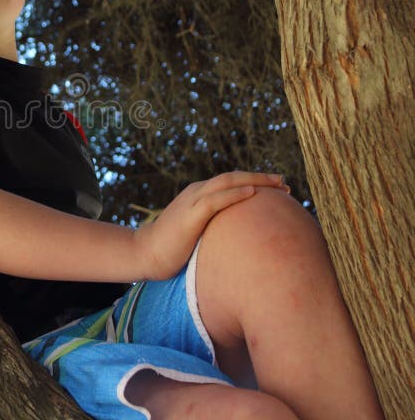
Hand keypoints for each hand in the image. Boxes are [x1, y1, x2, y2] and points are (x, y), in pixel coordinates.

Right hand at [134, 171, 290, 280]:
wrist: (145, 253)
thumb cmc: (172, 249)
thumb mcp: (198, 235)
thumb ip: (215, 230)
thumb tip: (238, 241)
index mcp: (199, 196)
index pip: (231, 183)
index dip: (255, 182)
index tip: (278, 189)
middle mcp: (197, 192)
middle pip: (233, 177)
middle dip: (261, 178)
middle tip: (285, 182)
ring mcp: (192, 201)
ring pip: (227, 182)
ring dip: (254, 181)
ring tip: (278, 184)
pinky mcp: (190, 215)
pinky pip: (215, 200)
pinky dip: (234, 194)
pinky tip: (252, 193)